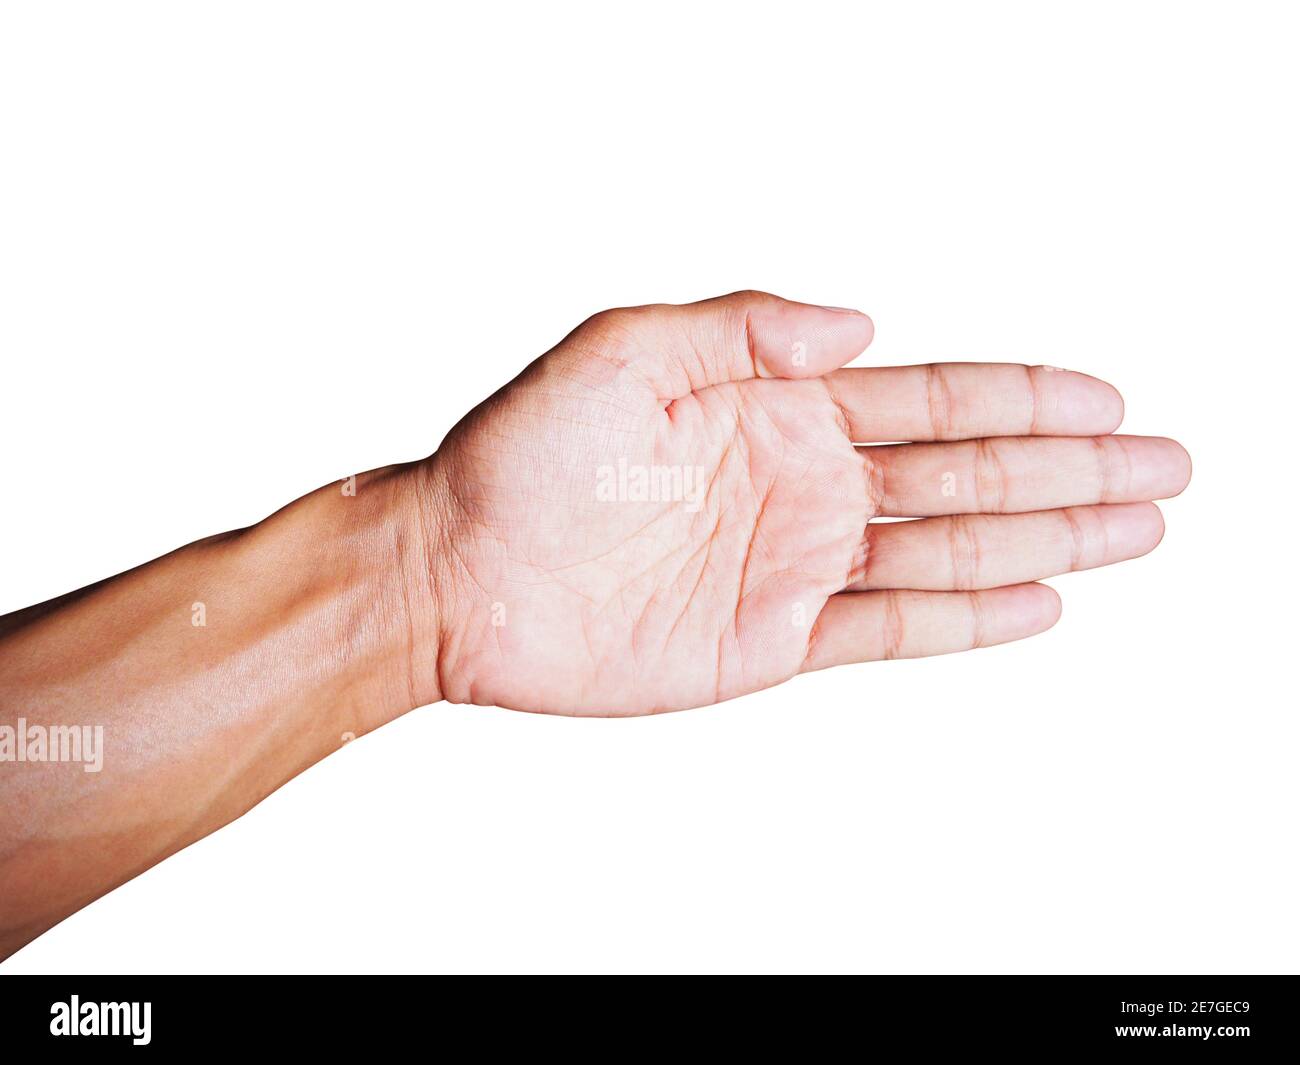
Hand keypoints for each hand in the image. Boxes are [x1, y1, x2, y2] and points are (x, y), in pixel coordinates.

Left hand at [412, 291, 1190, 714]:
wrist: (459, 574)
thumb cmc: (522, 456)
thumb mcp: (625, 347)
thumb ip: (746, 325)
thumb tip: (861, 325)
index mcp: (780, 409)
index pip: (932, 397)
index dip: (1025, 395)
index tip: (1108, 398)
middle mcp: (804, 485)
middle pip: (968, 472)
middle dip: (1071, 467)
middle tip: (1165, 465)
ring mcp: (795, 565)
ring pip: (950, 549)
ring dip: (1048, 537)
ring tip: (1137, 528)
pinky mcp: (771, 640)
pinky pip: (890, 629)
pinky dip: (968, 619)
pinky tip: (1038, 601)